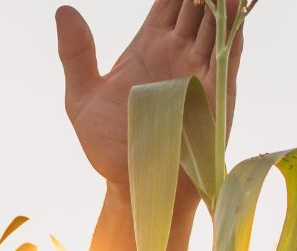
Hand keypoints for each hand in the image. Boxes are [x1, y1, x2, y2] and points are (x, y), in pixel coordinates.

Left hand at [56, 0, 243, 198]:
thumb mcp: (81, 100)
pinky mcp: (216, 90)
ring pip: (216, 20)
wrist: (135, 185)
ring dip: (219, 0)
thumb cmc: (109, 150)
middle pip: (197, 2)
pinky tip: (233, 3)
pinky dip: (232, 25)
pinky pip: (228, 50)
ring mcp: (200, 69)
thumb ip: (75, 55)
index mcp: (150, 45)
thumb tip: (63, 11)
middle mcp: (179, 52)